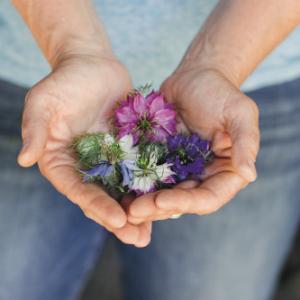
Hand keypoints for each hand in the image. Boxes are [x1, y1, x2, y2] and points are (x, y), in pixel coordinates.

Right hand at [18, 48, 150, 246]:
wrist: (93, 65)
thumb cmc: (65, 82)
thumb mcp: (44, 102)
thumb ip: (36, 130)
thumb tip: (25, 160)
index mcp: (63, 161)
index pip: (78, 190)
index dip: (96, 206)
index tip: (118, 220)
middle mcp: (86, 166)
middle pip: (101, 198)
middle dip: (119, 219)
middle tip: (138, 239)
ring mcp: (109, 159)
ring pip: (122, 190)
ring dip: (136, 211)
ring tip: (152, 232)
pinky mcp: (128, 149)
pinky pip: (139, 171)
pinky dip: (149, 187)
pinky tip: (165, 200)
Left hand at [127, 68, 259, 223]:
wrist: (194, 78)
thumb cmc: (220, 92)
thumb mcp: (240, 113)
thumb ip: (246, 143)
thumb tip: (249, 174)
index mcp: (224, 171)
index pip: (209, 197)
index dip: (187, 204)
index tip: (162, 201)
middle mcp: (202, 176)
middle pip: (182, 202)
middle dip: (158, 208)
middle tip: (134, 211)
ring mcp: (180, 170)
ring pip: (163, 194)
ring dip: (144, 203)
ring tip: (124, 207)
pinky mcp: (161, 160)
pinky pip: (148, 177)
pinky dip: (135, 186)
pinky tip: (119, 191)